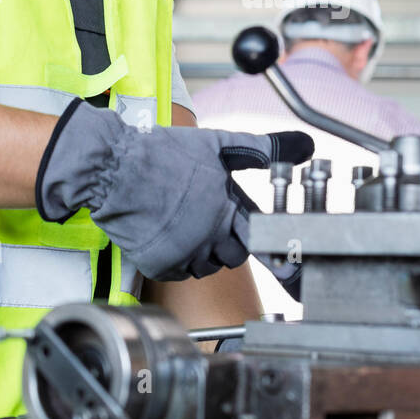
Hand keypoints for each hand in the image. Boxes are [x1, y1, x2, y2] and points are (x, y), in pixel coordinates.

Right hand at [36, 100, 313, 281]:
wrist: (113, 167)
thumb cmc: (164, 153)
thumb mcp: (219, 145)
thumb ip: (264, 149)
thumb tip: (306, 147)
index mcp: (227, 207)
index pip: (257, 237)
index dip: (263, 242)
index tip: (281, 264)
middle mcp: (209, 234)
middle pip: (233, 256)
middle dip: (227, 242)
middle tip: (209, 222)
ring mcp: (184, 252)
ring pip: (206, 267)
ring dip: (202, 253)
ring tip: (184, 224)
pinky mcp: (160, 264)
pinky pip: (179, 273)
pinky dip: (176, 260)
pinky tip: (166, 235)